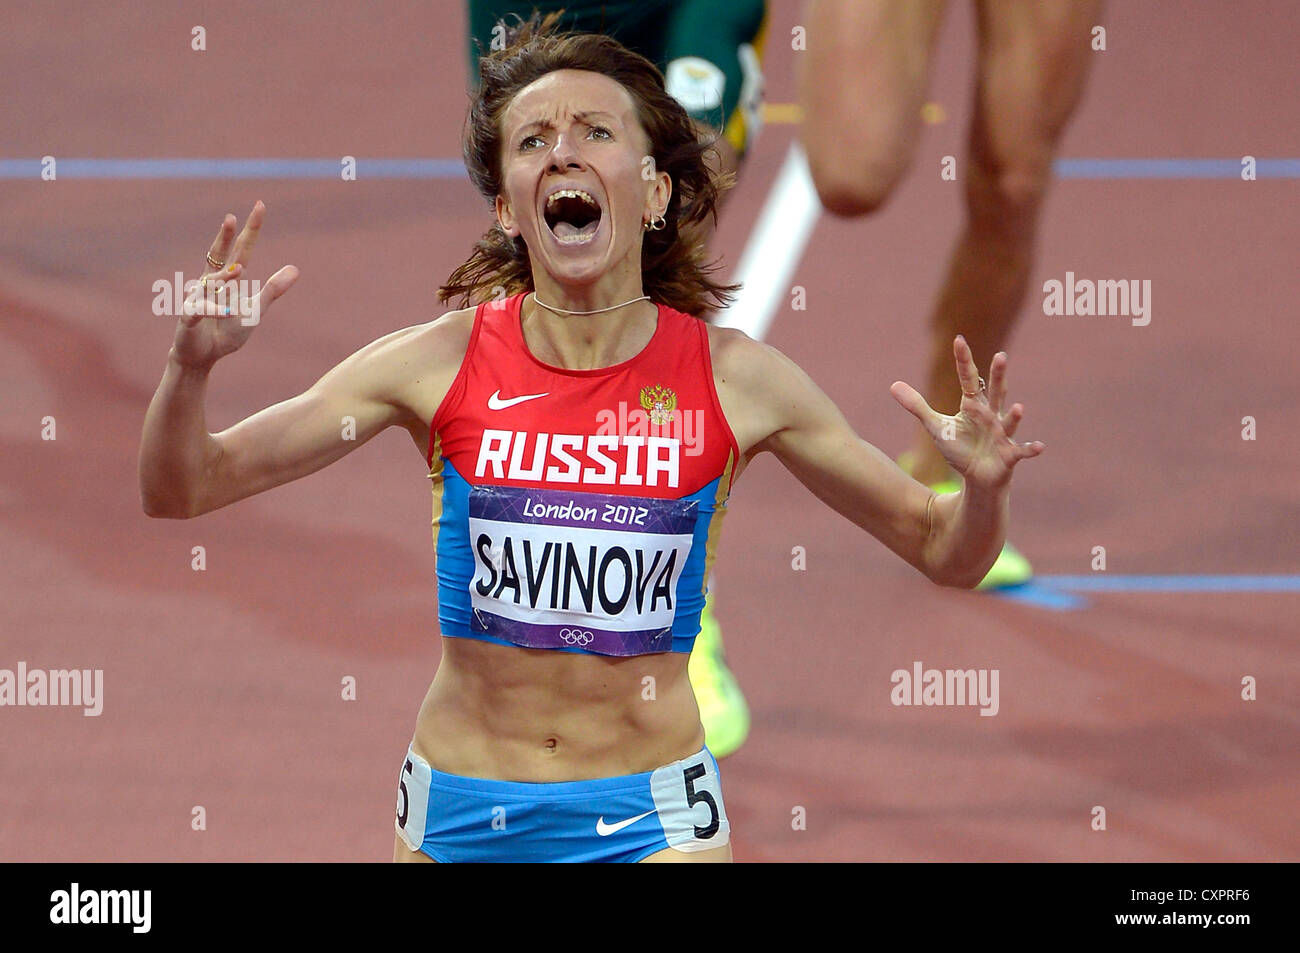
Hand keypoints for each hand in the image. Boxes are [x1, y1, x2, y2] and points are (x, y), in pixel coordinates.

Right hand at [171, 201, 298, 369]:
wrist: (202, 357)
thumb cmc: (226, 332)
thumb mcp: (255, 311)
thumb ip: (272, 290)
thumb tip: (296, 268)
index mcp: (229, 280)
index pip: (241, 249)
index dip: (250, 230)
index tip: (259, 206)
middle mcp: (212, 283)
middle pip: (220, 255)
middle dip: (225, 236)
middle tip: (231, 216)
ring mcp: (199, 297)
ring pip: (211, 281)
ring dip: (225, 277)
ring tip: (239, 271)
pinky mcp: (189, 316)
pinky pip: (200, 309)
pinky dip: (213, 309)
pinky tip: (227, 311)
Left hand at [889, 335, 1043, 488]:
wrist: (976, 478)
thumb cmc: (959, 449)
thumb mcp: (935, 426)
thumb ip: (917, 405)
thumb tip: (892, 385)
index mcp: (974, 406)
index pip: (968, 379)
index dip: (964, 361)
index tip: (959, 340)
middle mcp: (991, 416)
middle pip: (994, 392)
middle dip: (997, 376)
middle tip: (1000, 356)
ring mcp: (1002, 435)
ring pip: (1007, 422)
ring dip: (1013, 416)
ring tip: (1017, 407)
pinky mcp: (1009, 455)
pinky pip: (1021, 451)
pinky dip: (1030, 449)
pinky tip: (1039, 446)